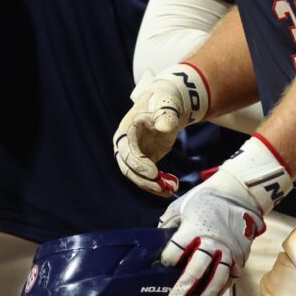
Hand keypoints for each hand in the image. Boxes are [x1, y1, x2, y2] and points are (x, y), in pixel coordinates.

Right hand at [114, 64, 211, 196]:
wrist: (166, 107)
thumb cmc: (164, 103)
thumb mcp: (166, 105)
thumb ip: (166, 115)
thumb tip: (164, 127)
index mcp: (126, 130)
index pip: (127, 151)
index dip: (139, 163)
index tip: (154, 173)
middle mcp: (125, 145)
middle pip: (128, 168)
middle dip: (143, 180)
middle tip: (161, 188)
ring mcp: (133, 155)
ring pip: (136, 176)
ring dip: (151, 186)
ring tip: (169, 192)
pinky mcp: (142, 162)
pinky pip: (146, 178)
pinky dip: (157, 185)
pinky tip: (170, 190)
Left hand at [160, 135, 291, 295]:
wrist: (239, 195)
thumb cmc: (206, 200)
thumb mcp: (182, 205)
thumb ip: (170, 223)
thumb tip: (157, 238)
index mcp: (194, 228)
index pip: (176, 250)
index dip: (168, 259)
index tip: (164, 264)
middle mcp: (211, 242)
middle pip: (196, 269)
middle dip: (184, 288)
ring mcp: (227, 250)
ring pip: (216, 278)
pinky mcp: (240, 256)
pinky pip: (230, 277)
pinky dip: (221, 289)